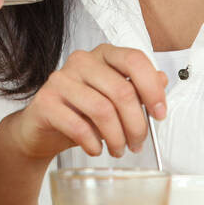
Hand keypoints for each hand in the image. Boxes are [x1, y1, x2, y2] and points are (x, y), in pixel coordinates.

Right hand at [4, 44, 168, 162]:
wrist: (41, 130)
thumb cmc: (80, 113)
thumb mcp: (113, 101)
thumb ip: (137, 88)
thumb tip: (162, 79)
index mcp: (102, 56)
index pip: (134, 59)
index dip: (152, 89)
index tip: (159, 114)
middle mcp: (81, 61)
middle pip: (121, 91)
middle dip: (136, 124)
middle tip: (137, 143)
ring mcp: (60, 79)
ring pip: (102, 110)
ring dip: (117, 137)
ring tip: (118, 149)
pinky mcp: (45, 102)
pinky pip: (78, 126)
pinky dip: (93, 143)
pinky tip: (96, 149)